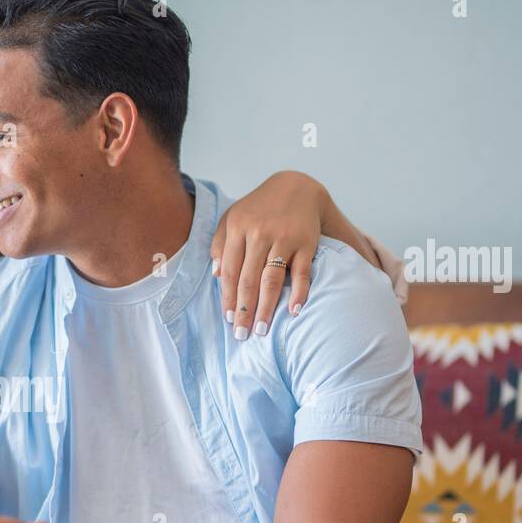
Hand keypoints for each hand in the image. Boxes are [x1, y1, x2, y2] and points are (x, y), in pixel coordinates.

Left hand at [210, 171, 328, 338]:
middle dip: (244, 311)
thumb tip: (215, 275)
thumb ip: (220, 244)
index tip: (228, 319)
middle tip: (242, 335)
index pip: (229, 272)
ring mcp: (284, 238)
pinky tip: (293, 311)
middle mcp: (259, 234)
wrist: (296, 187)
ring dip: (266, 308)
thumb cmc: (258, 209)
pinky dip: (299, 292)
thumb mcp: (232, 219)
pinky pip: (302, 272)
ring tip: (262, 330)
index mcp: (238, 229)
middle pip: (248, 280)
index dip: (227, 298)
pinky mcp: (306, 242)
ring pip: (271, 279)